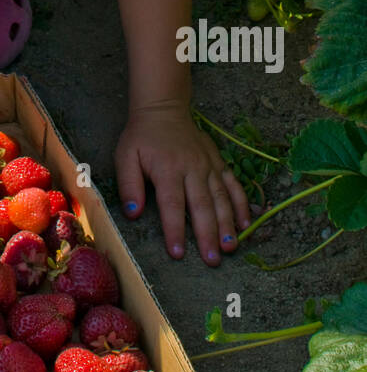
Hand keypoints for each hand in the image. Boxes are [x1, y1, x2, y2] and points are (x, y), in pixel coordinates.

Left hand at [114, 101, 250, 265]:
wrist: (163, 110)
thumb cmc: (142, 138)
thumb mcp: (125, 156)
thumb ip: (129, 185)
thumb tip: (133, 213)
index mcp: (167, 169)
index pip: (172, 205)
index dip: (175, 230)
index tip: (178, 253)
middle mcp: (192, 168)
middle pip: (201, 205)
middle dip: (208, 235)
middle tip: (212, 260)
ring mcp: (208, 165)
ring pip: (221, 198)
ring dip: (227, 224)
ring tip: (231, 247)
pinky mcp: (218, 162)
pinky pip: (233, 184)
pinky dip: (241, 203)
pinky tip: (246, 223)